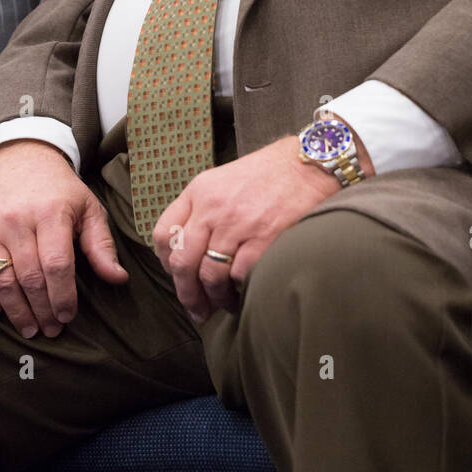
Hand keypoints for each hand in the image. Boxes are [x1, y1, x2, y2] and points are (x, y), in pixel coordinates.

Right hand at [0, 140, 128, 339]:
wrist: (18, 157)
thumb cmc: (58, 189)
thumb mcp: (88, 207)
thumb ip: (101, 245)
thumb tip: (118, 278)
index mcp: (51, 212)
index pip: (57, 264)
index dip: (63, 296)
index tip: (68, 316)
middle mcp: (17, 219)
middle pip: (29, 277)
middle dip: (42, 310)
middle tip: (51, 330)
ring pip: (0, 279)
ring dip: (15, 310)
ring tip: (29, 328)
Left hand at [154, 133, 370, 323]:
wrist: (308, 163)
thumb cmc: (268, 173)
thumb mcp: (224, 179)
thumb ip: (203, 208)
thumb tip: (189, 250)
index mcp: (200, 190)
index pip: (164, 233)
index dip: (165, 261)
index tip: (176, 275)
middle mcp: (213, 207)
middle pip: (182, 261)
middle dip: (186, 293)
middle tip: (196, 308)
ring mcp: (238, 223)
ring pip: (210, 275)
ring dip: (214, 298)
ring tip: (222, 304)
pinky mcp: (264, 237)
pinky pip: (239, 275)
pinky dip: (239, 289)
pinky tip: (244, 292)